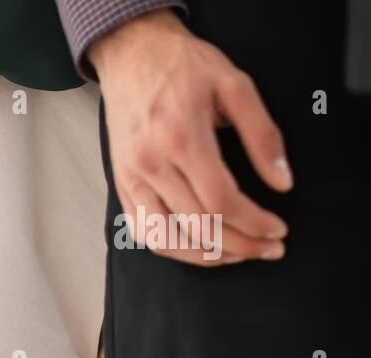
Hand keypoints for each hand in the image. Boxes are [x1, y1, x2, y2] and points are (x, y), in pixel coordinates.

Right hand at [89, 9, 290, 265]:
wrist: (133, 55)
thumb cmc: (181, 67)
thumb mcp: (235, 87)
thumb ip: (263, 136)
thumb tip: (280, 181)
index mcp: (181, 138)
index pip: (221, 201)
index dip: (254, 223)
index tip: (277, 230)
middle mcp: (151, 164)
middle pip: (198, 226)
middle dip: (240, 245)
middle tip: (267, 248)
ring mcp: (131, 178)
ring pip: (166, 239)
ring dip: (205, 256)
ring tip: (235, 254)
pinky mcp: (121, 185)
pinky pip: (143, 231)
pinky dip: (172, 249)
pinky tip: (198, 248)